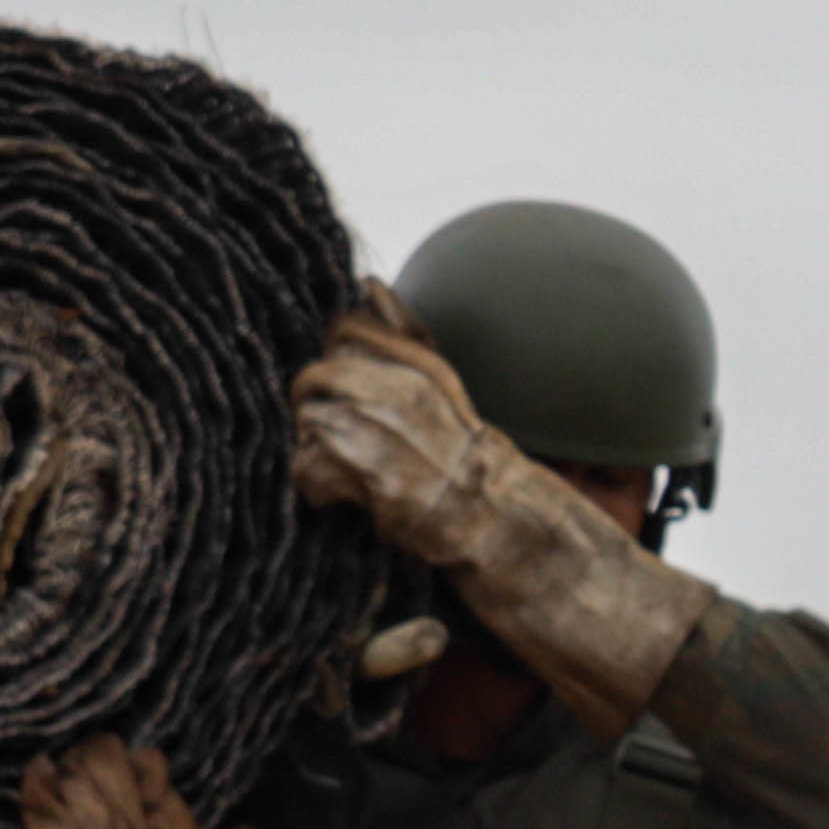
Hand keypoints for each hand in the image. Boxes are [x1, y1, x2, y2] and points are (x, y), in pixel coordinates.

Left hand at [287, 304, 709, 729]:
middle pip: (313, 376)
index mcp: (425, 369)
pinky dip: (320, 494)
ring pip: (307, 423)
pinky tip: (348, 509)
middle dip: (312, 413)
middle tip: (341, 451)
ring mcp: (392, 435)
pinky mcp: (381, 483)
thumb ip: (407, 344)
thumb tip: (369, 287)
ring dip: (315, 455)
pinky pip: (311, 472)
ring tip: (350, 484)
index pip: (345, 329)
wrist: (521, 542)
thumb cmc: (488, 482)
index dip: (333, 363)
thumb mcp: (450, 400)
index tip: (346, 397)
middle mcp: (408, 391)